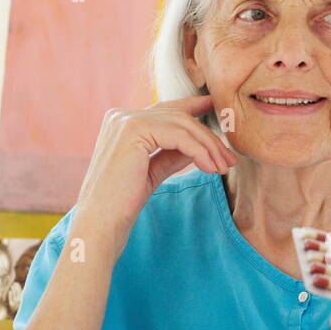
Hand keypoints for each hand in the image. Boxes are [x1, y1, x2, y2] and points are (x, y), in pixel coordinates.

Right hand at [72, 95, 235, 256]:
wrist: (101, 222)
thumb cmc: (122, 203)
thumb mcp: (153, 171)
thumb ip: (172, 153)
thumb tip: (200, 144)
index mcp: (122, 122)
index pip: (166, 110)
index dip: (194, 107)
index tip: (216, 109)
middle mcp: (121, 115)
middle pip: (179, 116)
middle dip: (208, 137)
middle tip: (229, 159)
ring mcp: (126, 120)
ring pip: (183, 124)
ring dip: (209, 146)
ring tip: (223, 168)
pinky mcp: (133, 130)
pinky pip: (179, 136)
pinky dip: (199, 151)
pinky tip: (210, 168)